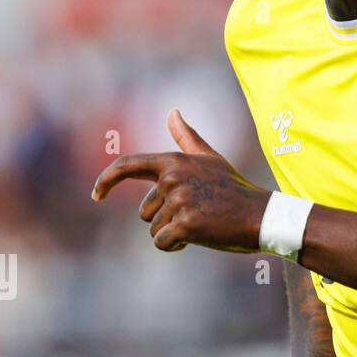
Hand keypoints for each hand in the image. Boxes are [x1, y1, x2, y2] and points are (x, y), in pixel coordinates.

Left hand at [92, 109, 269, 253]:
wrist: (260, 215)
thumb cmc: (233, 188)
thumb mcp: (209, 158)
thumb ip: (186, 137)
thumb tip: (172, 112)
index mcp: (174, 161)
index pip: (128, 165)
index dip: (106, 179)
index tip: (97, 194)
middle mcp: (172, 178)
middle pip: (145, 211)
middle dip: (165, 218)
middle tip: (198, 212)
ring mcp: (179, 201)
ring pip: (155, 228)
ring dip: (174, 232)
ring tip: (203, 222)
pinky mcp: (185, 224)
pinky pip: (163, 242)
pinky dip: (177, 245)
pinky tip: (200, 236)